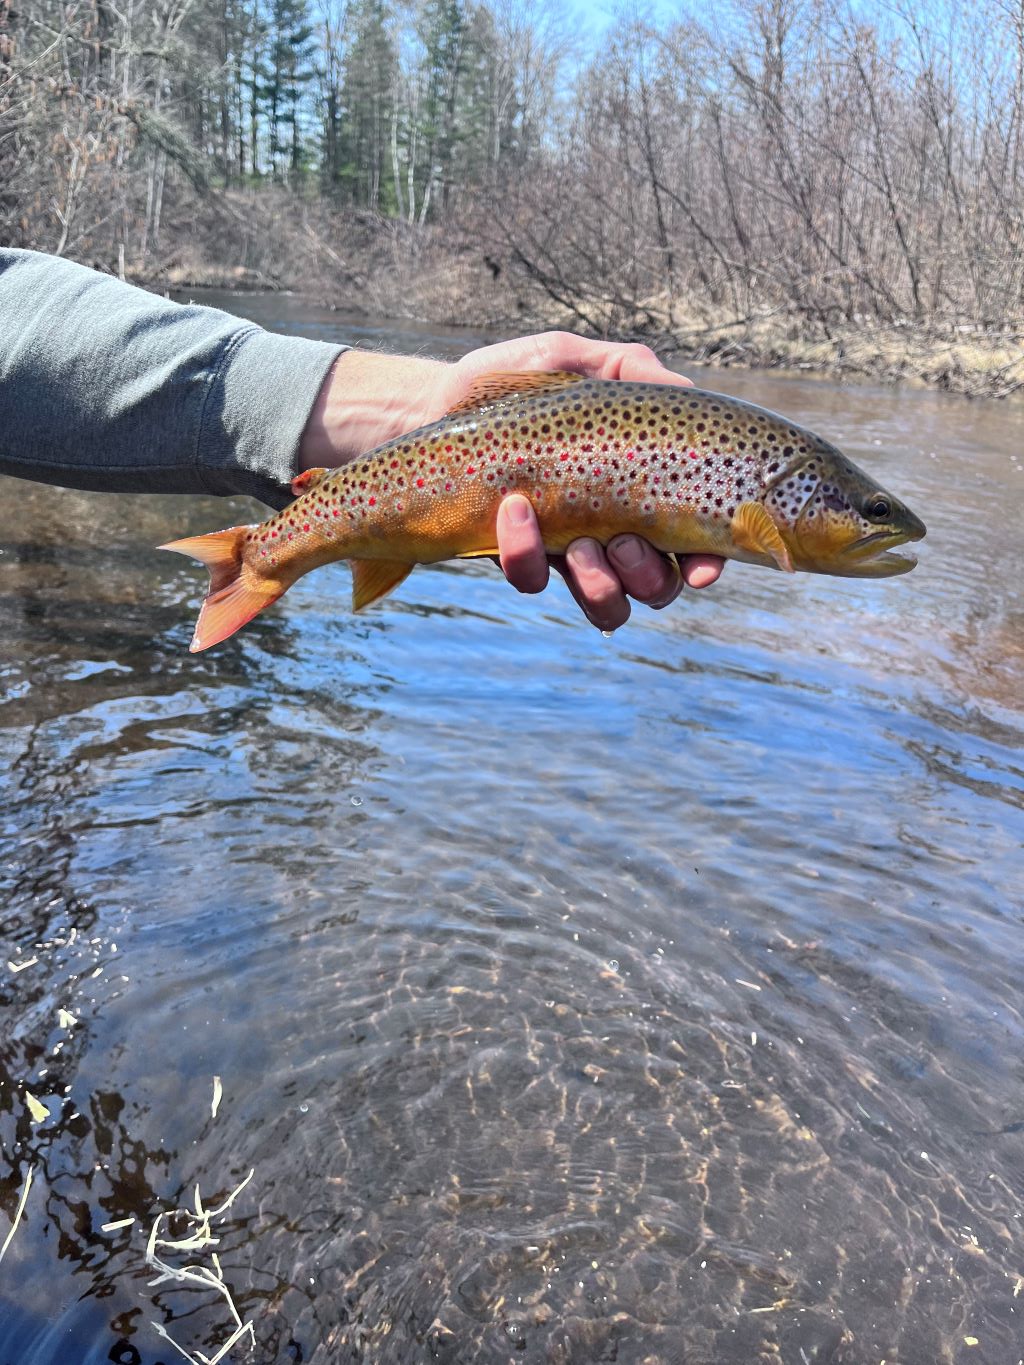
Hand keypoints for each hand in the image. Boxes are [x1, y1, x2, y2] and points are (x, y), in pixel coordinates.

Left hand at [299, 331, 724, 628]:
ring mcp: (564, 549)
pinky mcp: (516, 556)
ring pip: (607, 603)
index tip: (702, 569)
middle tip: (625, 541)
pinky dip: (528, 552)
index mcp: (638, 486)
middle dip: (648, 574)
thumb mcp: (573, 359)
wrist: (428, 404)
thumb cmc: (509, 381)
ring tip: (580, 542)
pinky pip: (533, 580)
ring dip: (601, 583)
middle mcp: (610, 527)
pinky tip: (516, 509)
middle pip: (656, 585)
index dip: (706, 562)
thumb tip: (686, 392)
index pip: (690, 538)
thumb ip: (631, 367)